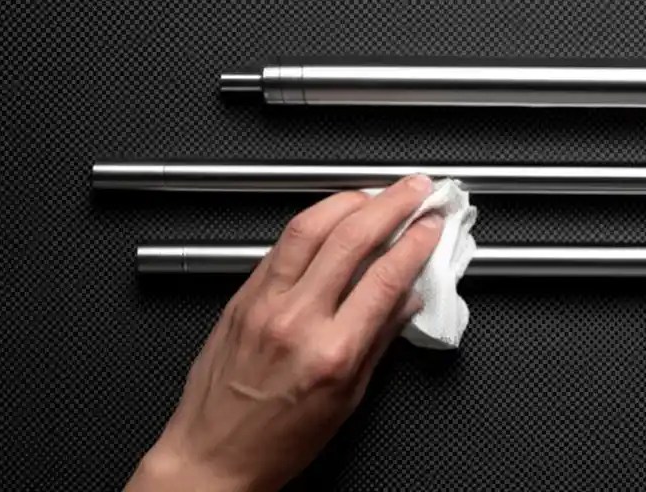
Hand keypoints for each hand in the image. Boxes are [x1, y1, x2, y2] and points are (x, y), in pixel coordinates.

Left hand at [127, 176, 442, 491]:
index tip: (432, 225)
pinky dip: (314, 221)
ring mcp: (264, 303)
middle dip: (392, 204)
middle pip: (351, 237)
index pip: (385, 276)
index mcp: (332, 353)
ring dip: (351, 199)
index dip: (416, 242)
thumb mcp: (350, 398)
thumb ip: (381, 339)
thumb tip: (406, 298)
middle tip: (416, 189)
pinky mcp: (243, 296)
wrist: (213, 456)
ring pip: (310, 226)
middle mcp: (296, 320)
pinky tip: (333, 216)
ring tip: (377, 192)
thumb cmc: (278, 441)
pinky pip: (281, 244)